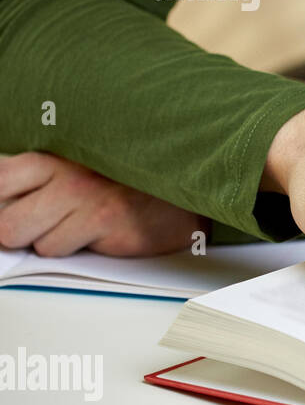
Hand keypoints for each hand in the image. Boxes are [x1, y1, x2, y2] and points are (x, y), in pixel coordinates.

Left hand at [0, 152, 206, 256]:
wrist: (186, 189)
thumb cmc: (131, 180)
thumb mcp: (79, 166)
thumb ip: (40, 180)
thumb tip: (4, 204)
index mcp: (56, 154)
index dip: (0, 204)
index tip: (14, 210)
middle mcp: (67, 174)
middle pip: (5, 223)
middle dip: (20, 232)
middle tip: (44, 226)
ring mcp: (86, 199)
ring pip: (34, 243)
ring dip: (53, 242)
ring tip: (80, 226)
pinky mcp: (106, 222)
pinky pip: (64, 251)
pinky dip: (77, 250)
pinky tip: (99, 233)